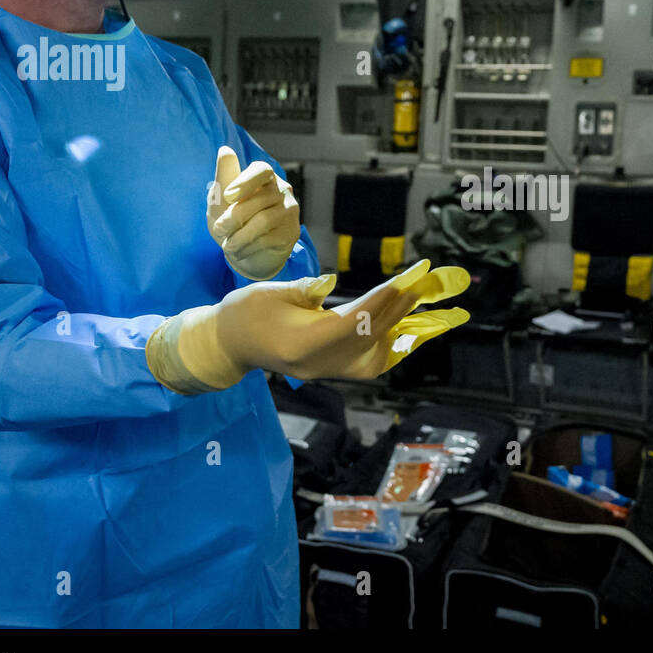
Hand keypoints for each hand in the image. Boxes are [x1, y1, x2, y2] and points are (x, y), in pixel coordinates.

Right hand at [146, 260, 470, 392]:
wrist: (229, 344)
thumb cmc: (245, 312)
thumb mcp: (268, 293)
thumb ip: (303, 290)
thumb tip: (330, 282)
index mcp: (302, 344)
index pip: (353, 321)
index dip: (381, 300)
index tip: (405, 281)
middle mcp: (319, 364)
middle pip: (369, 336)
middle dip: (398, 308)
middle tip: (423, 283)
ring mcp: (325, 372)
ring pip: (374, 353)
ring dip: (399, 326)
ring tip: (419, 301)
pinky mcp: (329, 371)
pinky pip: (368, 363)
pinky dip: (389, 344)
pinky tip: (403, 327)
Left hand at [206, 146, 301, 280]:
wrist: (244, 249)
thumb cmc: (231, 219)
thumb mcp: (220, 200)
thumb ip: (224, 177)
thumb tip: (225, 150)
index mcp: (264, 176)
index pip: (262, 171)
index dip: (246, 182)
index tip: (228, 195)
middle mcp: (281, 190)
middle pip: (258, 200)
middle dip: (233, 217)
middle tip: (219, 229)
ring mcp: (290, 211)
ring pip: (264, 220)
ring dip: (239, 236)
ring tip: (227, 245)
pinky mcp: (291, 232)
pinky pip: (269, 239)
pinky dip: (248, 247)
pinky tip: (239, 251)